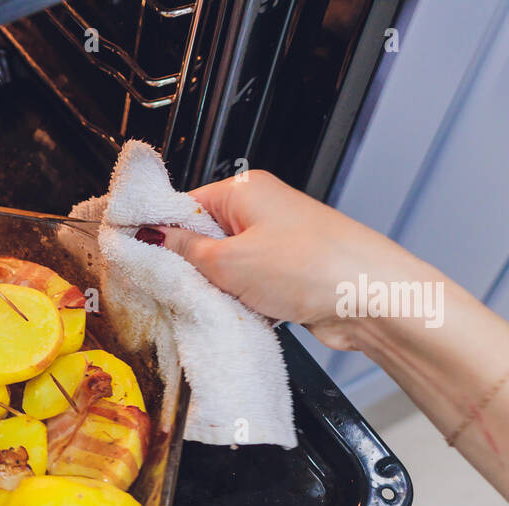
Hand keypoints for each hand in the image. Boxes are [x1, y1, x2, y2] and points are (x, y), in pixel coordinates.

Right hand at [155, 170, 439, 351]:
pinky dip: (238, 301)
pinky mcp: (286, 273)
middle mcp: (260, 210)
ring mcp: (275, 242)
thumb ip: (184, 251)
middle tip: (180, 286)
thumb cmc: (315, 265)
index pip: (180, 205)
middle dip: (188, 265)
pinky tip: (242, 312)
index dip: (156, 232)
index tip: (136, 255)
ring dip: (215, 288)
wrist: (372, 299)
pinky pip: (245, 286)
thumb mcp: (229, 261)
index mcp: (244, 188)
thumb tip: (152, 237)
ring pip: (222, 266)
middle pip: (200, 237)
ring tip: (221, 301)